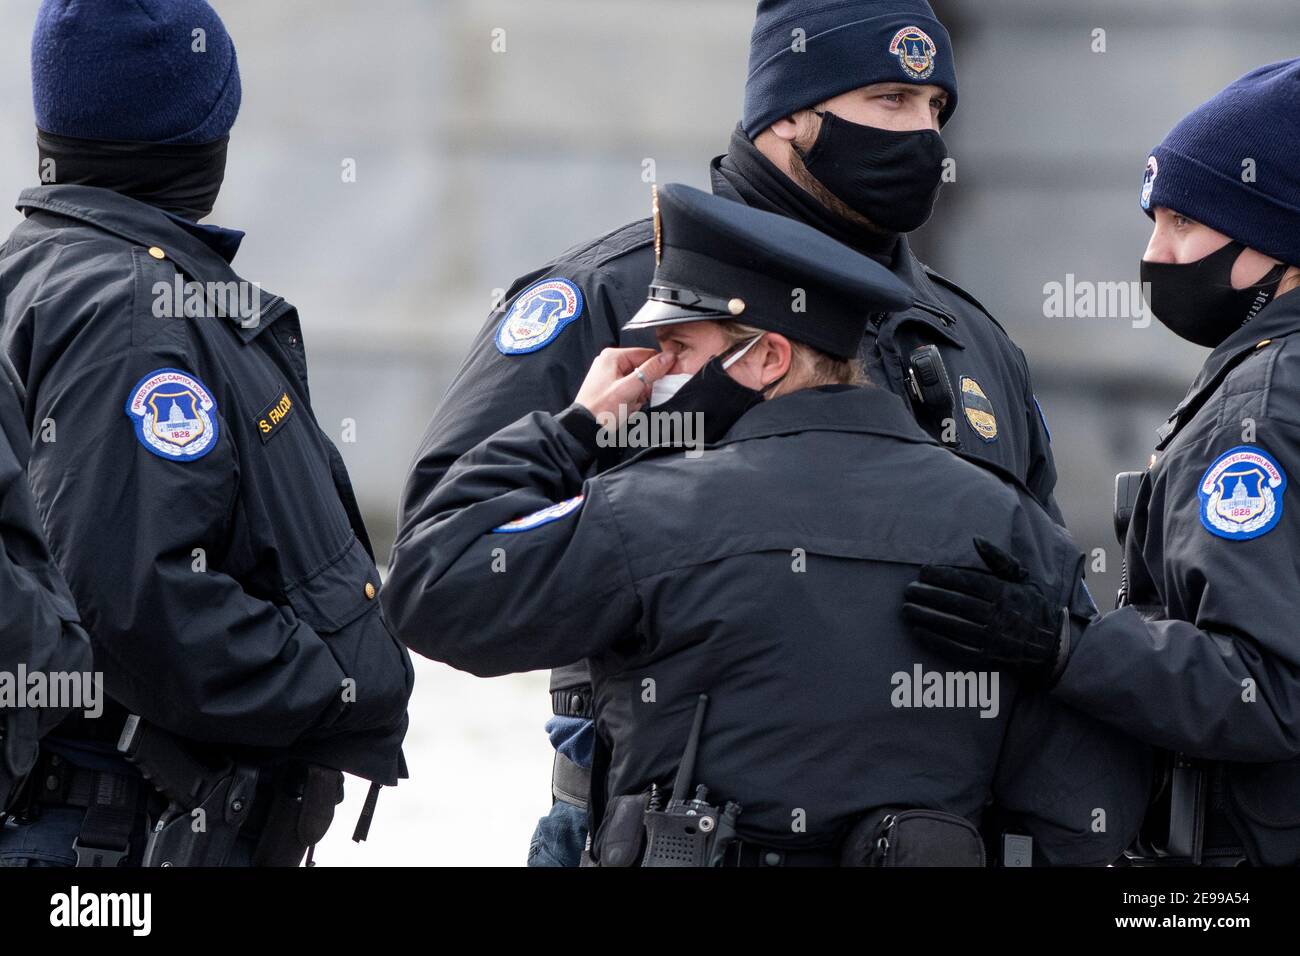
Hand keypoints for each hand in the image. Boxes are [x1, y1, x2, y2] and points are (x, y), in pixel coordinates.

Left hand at [574, 348, 672, 420]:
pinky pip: (631, 391)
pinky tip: (626, 409)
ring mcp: (610, 377)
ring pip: (638, 382)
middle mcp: (610, 363)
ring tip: (629, 406)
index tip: (670, 377)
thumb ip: (650, 371)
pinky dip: (632, 401)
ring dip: (639, 396)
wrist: (585, 430)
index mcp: (613, 356)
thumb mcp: (629, 389)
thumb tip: (669, 357)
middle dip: (645, 387)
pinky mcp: (611, 390)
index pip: (646, 354)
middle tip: (639, 398)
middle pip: (643, 369)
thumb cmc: (601, 409)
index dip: (660, 366)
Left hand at [901, 537, 1065, 684]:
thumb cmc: (1029, 605)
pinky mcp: (986, 658)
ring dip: (926, 617)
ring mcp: (992, 639)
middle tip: (908, 590)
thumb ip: (997, 559)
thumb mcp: (1020, 578)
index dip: (943, 576)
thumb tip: (976, 539)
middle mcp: (998, 616)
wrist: (1049, 644)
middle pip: (956, 603)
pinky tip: (918, 631)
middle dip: (928, 595)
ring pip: (952, 626)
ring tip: (907, 609)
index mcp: (1005, 593)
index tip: (923, 572)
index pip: (967, 582)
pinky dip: (935, 640)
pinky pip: (956, 649)